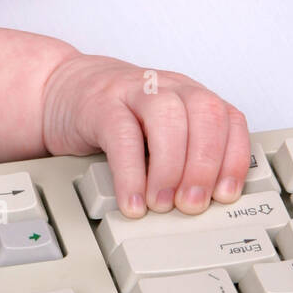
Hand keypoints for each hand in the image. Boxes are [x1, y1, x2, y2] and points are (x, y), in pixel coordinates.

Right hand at [41, 53, 250, 218]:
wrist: (60, 89)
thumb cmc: (116, 117)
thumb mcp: (157, 134)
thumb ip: (183, 159)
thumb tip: (207, 204)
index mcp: (189, 96)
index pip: (229, 118)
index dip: (233, 158)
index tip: (225, 195)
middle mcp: (168, 88)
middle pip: (206, 113)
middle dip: (204, 165)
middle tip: (191, 204)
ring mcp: (134, 91)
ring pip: (168, 117)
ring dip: (170, 168)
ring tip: (160, 204)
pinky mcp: (100, 103)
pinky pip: (121, 134)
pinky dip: (131, 173)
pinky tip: (132, 199)